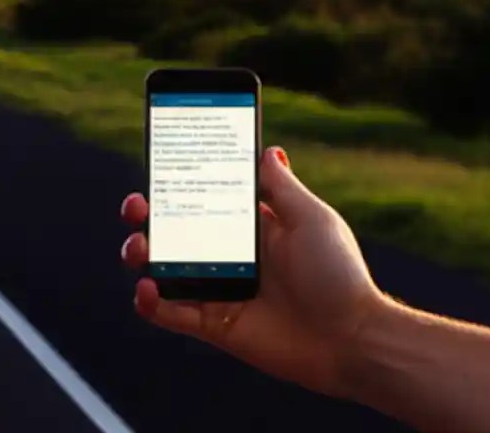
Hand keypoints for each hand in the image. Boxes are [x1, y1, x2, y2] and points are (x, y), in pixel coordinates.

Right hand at [120, 146, 387, 398]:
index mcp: (251, 227)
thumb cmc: (339, 275)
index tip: (157, 164)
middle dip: (146, 215)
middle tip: (137, 206)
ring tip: (140, 248)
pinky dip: (150, 303)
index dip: (177, 183)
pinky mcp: (214, 325)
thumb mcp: (312, 219)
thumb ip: (282, 187)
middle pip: (173, 230)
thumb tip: (268, 149)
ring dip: (140, 254)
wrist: (352, 339)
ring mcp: (218, 290)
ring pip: (163, 268)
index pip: (204, 198)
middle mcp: (229, 256)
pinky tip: (146, 289)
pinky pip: (170, 313)